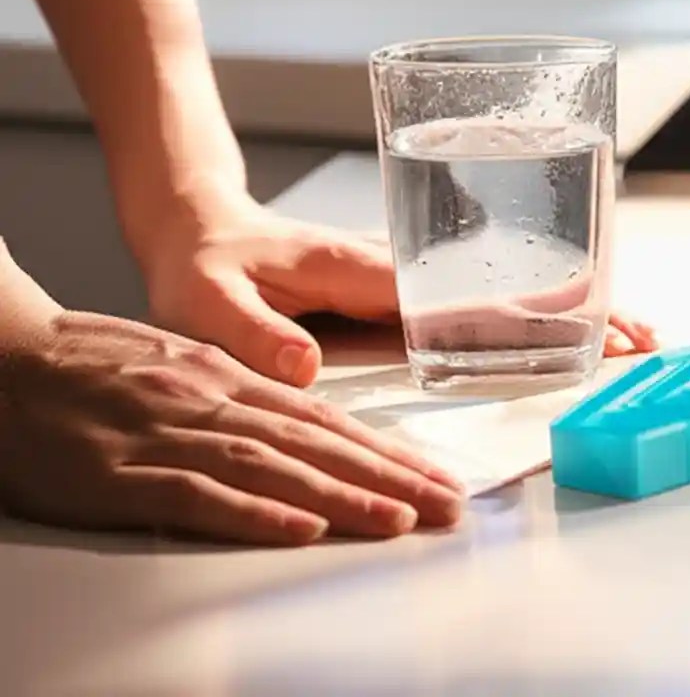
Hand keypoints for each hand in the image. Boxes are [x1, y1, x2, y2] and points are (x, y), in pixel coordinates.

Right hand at [0, 311, 464, 545]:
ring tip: (399, 520)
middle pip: (317, 443)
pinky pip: (194, 496)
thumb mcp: (185, 370)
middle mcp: (212, 402)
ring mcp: (168, 436)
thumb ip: (247, 402)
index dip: (389, 452)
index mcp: (230, 380)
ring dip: (340, 496)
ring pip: (271, 466)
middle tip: (449, 506)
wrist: (6, 360)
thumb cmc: (97, 367)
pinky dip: (251, 511)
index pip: (328, 420)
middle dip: (390, 477)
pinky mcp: (121, 474)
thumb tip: (317, 438)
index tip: (440, 477)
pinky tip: (298, 528)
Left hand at [142, 190, 658, 386]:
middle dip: (578, 313)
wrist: (202, 232)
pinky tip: (568, 338)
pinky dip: (534, 320)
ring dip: (569, 314)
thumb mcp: (208, 302)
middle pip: (506, 292)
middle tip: (642, 339)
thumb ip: (252, 335)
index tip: (583, 326)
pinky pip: (479, 308)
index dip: (525, 315)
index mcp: (365, 272)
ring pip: (503, 296)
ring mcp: (408, 280)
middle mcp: (400, 269)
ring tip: (632, 337)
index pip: (462, 298)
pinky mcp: (406, 294)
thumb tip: (306, 369)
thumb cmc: (205, 267)